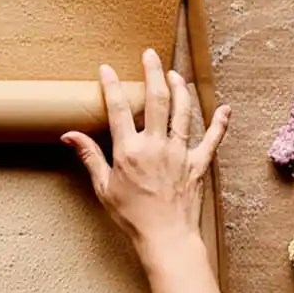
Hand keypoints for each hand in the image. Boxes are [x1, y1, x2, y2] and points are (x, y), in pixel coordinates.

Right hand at [62, 49, 229, 252]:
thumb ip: (89, 156)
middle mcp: (156, 146)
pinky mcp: (198, 164)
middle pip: (156, 99)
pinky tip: (224, 109)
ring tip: (174, 73)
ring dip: (180, 88)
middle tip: (149, 54)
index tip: (107, 69)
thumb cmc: (132, 217)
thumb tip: (69, 135)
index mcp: (129, 151)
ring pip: (183, 111)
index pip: (118, 108)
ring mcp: (180, 153)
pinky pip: (212, 139)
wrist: (165, 238)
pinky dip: (219, 123)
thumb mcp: (103, 187)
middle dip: (152, 72)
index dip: (112, 85)